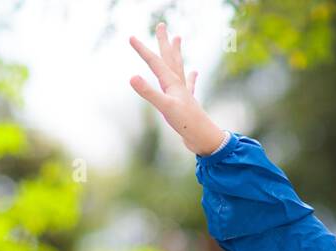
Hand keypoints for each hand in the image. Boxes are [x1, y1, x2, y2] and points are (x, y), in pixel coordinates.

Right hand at [129, 22, 226, 155]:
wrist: (205, 139)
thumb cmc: (187, 124)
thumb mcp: (165, 108)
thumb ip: (148, 93)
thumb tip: (132, 77)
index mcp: (172, 83)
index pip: (155, 62)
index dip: (142, 50)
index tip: (131, 37)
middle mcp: (179, 85)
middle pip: (170, 58)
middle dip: (164, 42)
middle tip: (162, 26)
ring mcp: (184, 93)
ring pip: (179, 68)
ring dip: (177, 53)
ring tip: (179, 39)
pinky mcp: (188, 103)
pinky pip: (189, 85)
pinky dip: (191, 78)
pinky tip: (195, 73)